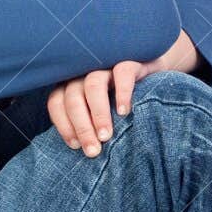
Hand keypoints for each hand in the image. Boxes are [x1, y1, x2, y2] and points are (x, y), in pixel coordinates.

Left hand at [47, 29, 199, 156]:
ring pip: (93, 85)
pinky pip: (122, 73)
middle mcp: (85, 72)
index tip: (75, 146)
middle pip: (73, 98)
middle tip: (93, 151)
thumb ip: (89, 125)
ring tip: (106, 136)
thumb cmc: (122, 101)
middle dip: (81, 127)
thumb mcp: (102, 113)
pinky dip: (122, 93)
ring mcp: (106, 64)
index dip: (63, 125)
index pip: (56, 102)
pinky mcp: (130, 59)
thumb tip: (81, 152)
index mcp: (72, 84)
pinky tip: (124, 112)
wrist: (155, 76)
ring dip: (98, 113)